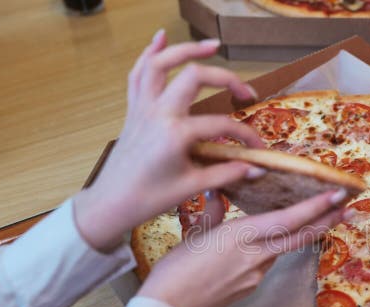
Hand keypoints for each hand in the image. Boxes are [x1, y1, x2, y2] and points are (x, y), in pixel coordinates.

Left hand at [74, 29, 263, 251]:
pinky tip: (162, 38)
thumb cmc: (149, 198)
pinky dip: (149, 53)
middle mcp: (158, 113)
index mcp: (175, 134)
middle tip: (245, 90)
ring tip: (211, 46)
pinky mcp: (133, 109)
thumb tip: (257, 168)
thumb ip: (226, 173)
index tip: (257, 148)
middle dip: (224, 77)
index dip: (245, 136)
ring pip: (160, 64)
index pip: (221, 125)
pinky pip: (138, 74)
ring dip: (185, 50)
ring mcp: (143, 108)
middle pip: (193, 76)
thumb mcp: (192, 187)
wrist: (111, 203)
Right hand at [138, 189, 350, 306]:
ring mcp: (255, 275)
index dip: (315, 207)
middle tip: (347, 206)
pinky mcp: (250, 287)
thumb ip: (213, 212)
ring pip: (284, 248)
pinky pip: (267, 261)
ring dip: (302, 233)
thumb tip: (220, 191)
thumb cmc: (175, 270)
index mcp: (241, 236)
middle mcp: (255, 256)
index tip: (336, 194)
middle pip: (300, 237)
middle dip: (326, 220)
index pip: (288, 220)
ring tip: (317, 217)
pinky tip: (268, 242)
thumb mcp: (195, 233)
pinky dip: (274, 248)